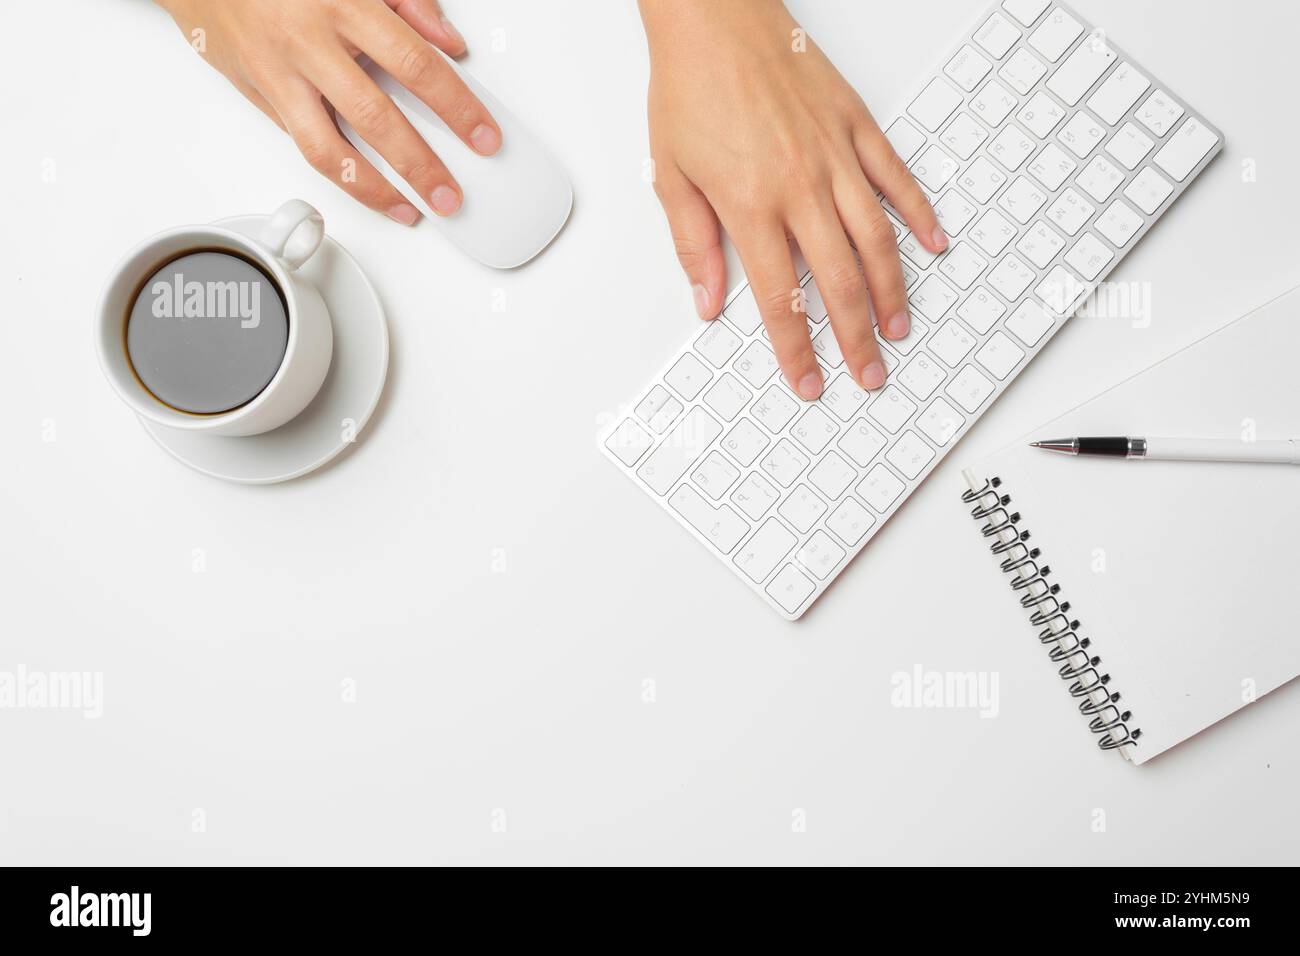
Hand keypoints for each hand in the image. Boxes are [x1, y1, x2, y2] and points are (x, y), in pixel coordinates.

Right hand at [155, 0, 501, 223]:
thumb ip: (408, 2)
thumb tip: (448, 44)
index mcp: (341, 3)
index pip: (414, 64)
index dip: (455, 106)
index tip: (483, 137)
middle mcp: (307, 43)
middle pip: (375, 117)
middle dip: (419, 164)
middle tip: (450, 194)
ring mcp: (279, 75)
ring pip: (328, 148)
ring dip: (374, 188)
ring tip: (409, 209)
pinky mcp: (260, 97)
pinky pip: (303, 145)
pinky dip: (339, 174)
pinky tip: (367, 188)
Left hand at [638, 0, 946, 398]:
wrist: (715, 18)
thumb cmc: (692, 88)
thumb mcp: (671, 175)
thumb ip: (694, 245)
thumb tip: (708, 302)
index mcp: (750, 206)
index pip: (780, 300)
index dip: (797, 351)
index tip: (809, 381)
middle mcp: (800, 187)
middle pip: (839, 283)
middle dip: (856, 339)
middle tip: (868, 374)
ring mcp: (836, 157)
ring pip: (876, 241)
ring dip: (893, 292)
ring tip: (899, 328)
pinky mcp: (857, 127)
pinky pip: (897, 180)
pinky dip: (919, 216)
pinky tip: (934, 245)